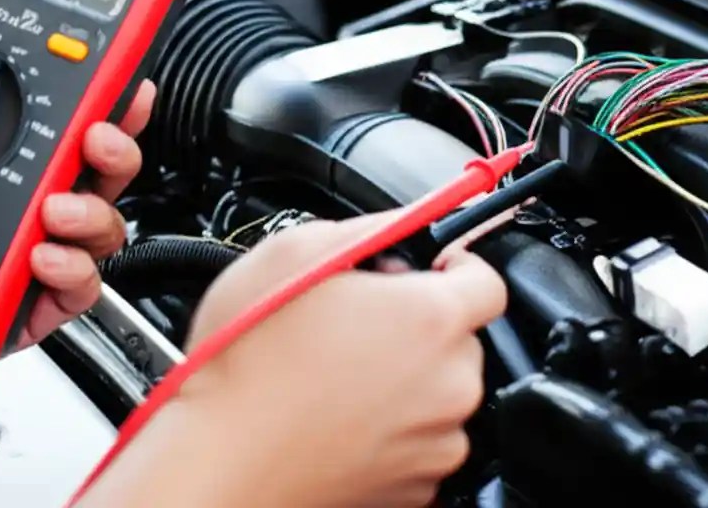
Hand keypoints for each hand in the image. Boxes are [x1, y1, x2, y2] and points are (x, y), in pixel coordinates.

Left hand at [0, 81, 155, 414]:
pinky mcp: (37, 305)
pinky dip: (70, 271)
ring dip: (90, 215)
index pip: (84, 122)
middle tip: (96, 141)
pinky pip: (79, 289)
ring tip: (56, 211)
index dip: (116, 102)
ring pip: (103, 232)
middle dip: (115, 151)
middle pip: (109, 173)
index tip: (129, 84)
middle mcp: (43, 204)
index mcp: (23, 161)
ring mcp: (45, 253)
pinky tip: (42, 258)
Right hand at [80, 213, 507, 507]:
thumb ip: (367, 229)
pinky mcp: (418, 488)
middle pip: (461, 338)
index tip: (425, 271)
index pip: (488, 279)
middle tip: (357, 324)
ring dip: (407, 378)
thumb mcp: (294, 253)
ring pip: (442, 391)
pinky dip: (394, 428)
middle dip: (419, 325)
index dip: (453, 267)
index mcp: (431, 319)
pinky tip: (340, 416)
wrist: (220, 463)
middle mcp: (450, 384)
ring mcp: (437, 442)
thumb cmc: (245, 364)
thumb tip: (401, 225)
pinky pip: (422, 441)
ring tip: (338, 375)